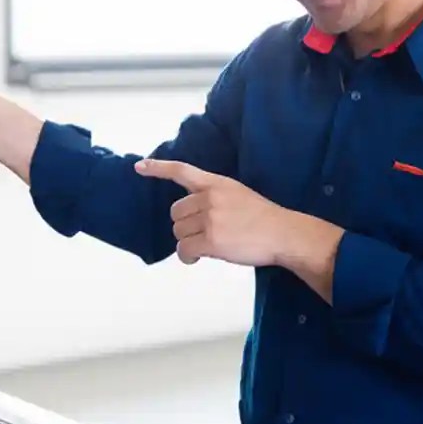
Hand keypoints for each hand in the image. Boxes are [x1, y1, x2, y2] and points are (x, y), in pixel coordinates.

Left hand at [135, 158, 305, 265]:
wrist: (283, 233)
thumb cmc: (263, 218)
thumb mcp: (237, 194)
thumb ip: (214, 197)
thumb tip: (193, 215)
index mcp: (216, 183)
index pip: (182, 171)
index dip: (158, 168)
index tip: (139, 166)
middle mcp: (210, 198)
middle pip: (175, 212)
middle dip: (184, 225)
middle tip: (202, 234)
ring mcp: (210, 219)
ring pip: (178, 232)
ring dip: (187, 242)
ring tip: (205, 246)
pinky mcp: (212, 240)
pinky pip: (184, 249)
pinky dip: (187, 256)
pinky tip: (197, 257)